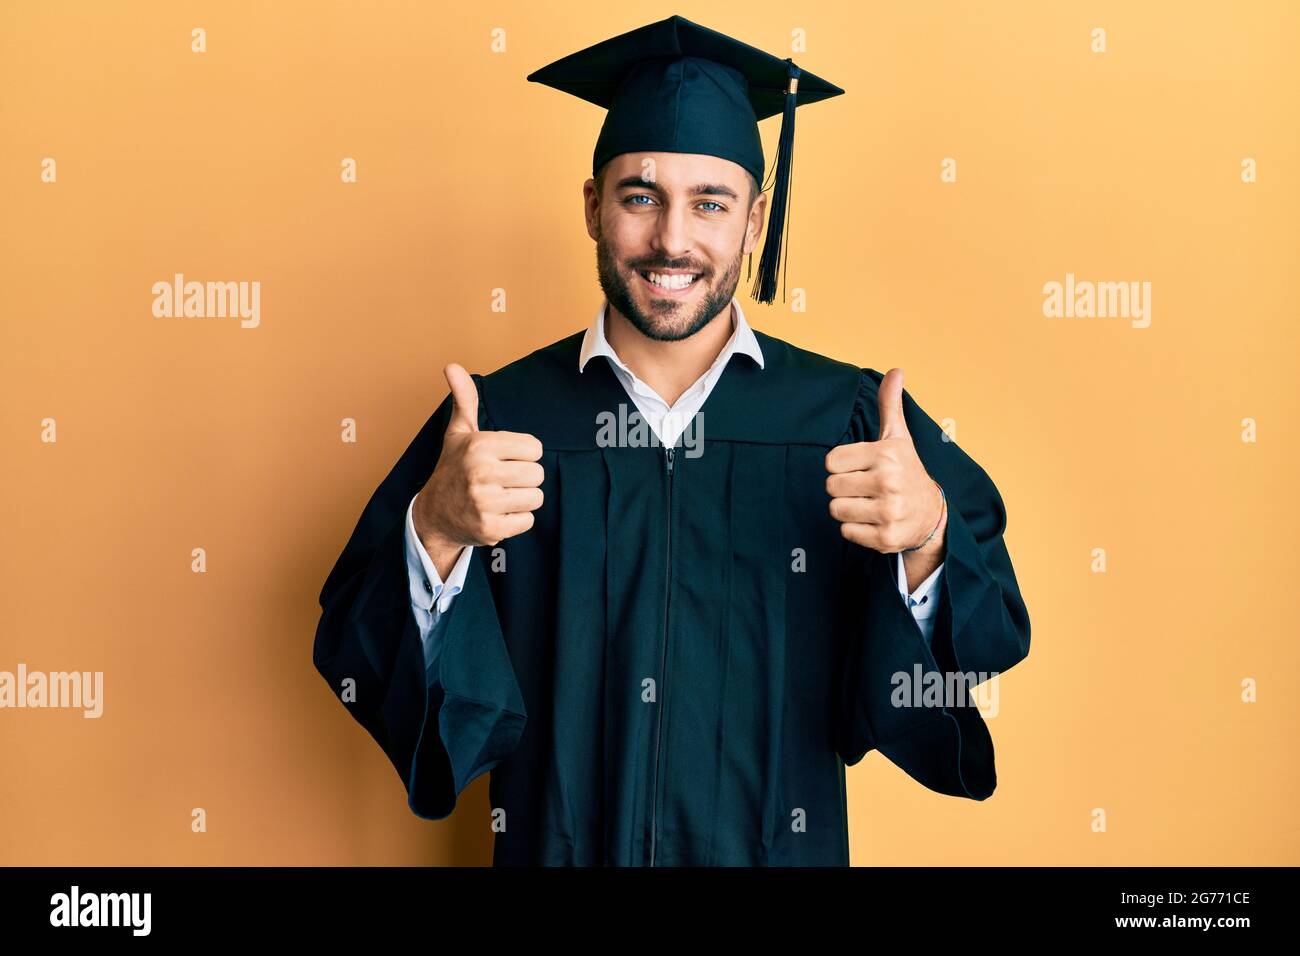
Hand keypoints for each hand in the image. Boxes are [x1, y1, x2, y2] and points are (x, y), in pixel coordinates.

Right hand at [413, 364, 544, 568]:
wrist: (433, 514)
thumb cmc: (453, 469)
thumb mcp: (459, 433)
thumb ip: (465, 400)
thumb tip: (452, 366)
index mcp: (479, 446)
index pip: (535, 448)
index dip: (524, 454)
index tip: (504, 459)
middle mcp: (481, 473)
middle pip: (538, 474)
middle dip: (524, 478)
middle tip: (503, 480)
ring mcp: (485, 503)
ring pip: (536, 498)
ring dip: (522, 499)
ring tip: (500, 496)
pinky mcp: (490, 529)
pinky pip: (528, 521)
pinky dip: (517, 520)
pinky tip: (498, 514)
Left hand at [825, 368, 943, 553]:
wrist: (931, 515)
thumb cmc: (906, 471)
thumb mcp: (898, 438)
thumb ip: (890, 404)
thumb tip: (896, 370)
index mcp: (886, 455)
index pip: (831, 462)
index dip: (841, 466)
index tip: (860, 468)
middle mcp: (889, 482)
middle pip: (831, 486)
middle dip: (843, 488)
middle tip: (865, 488)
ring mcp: (888, 512)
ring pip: (836, 510)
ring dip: (848, 509)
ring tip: (869, 504)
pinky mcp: (885, 538)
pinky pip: (846, 532)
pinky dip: (856, 530)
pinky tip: (874, 521)